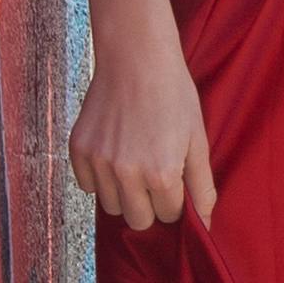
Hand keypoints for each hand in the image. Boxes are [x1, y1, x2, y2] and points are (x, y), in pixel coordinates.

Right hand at [68, 10, 219, 229]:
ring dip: (123, 192)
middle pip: (138, 220)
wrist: (136, 57)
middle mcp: (126, 174)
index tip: (173, 176)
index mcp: (161, 175)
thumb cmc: (173, 95)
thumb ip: (202, 186)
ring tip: (133, 160)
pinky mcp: (78, 150)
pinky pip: (87, 186)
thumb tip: (205, 225)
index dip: (174, 198)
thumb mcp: (197, 139)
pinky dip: (100, 177)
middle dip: (149, 204)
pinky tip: (113, 151)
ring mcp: (99, 163)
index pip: (169, 215)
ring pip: (111, 206)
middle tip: (154, 174)